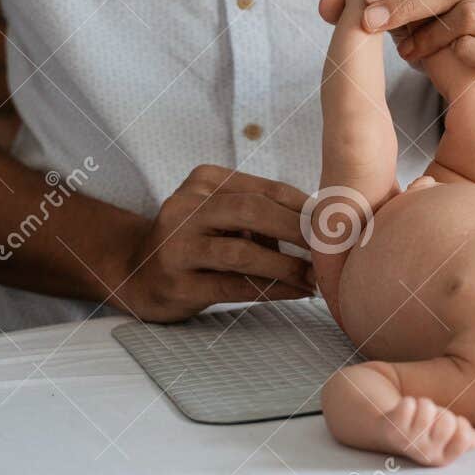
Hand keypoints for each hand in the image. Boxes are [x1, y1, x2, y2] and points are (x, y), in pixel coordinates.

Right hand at [114, 165, 313, 322]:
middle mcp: (187, 205)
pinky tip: (296, 293)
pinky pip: (233, 286)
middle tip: (333, 250)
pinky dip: (271, 289)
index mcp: (206, 180)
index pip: (267, 189)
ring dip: (287, 266)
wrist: (136, 272)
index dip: (307, 208)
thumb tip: (323, 227)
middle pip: (254, 211)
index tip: (338, 225)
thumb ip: (263, 216)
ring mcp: (177, 244)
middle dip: (300, 231)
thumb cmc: (197, 242)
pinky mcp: (176, 281)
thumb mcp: (224, 216)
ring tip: (317, 279)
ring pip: (242, 252)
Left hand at [383, 396, 474, 466]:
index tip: (447, 423)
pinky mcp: (391, 431)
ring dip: (422, 404)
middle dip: (439, 411)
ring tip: (415, 414)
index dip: (459, 423)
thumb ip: (463, 438)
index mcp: (443, 458)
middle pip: (448, 421)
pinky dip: (406, 402)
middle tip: (428, 418)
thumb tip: (473, 442)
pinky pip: (408, 405)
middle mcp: (426, 456)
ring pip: (428, 409)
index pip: (465, 439)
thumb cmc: (421, 429)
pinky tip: (401, 413)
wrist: (385, 429)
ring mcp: (409, 444)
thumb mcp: (445, 436)